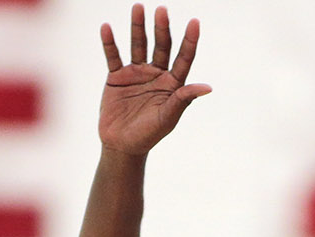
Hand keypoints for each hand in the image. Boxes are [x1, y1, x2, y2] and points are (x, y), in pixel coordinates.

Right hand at [98, 4, 209, 155]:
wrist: (122, 145)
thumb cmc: (149, 134)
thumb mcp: (168, 117)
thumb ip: (183, 99)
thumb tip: (207, 87)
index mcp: (172, 83)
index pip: (183, 58)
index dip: (190, 41)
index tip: (194, 22)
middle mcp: (156, 73)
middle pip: (161, 46)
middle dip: (161, 28)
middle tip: (161, 10)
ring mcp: (136, 73)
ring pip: (138, 45)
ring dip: (138, 27)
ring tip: (138, 7)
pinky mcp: (117, 77)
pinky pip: (113, 56)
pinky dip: (110, 43)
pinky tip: (106, 28)